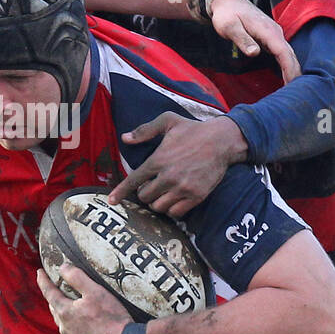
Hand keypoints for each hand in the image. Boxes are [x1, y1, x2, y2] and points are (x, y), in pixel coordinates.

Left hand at [36, 264, 129, 333]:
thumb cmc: (111, 317)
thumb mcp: (95, 291)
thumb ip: (77, 277)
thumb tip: (62, 268)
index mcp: (64, 312)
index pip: (48, 292)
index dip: (43, 281)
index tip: (39, 272)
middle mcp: (64, 327)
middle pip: (54, 308)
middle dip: (53, 296)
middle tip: (56, 287)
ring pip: (62, 322)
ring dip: (62, 311)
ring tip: (68, 304)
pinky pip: (71, 332)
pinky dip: (72, 324)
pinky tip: (81, 322)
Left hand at [107, 114, 245, 216]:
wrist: (223, 140)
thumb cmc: (194, 130)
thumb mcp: (168, 121)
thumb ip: (145, 130)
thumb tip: (125, 138)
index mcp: (158, 159)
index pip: (133, 180)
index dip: (120, 192)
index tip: (111, 201)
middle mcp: (168, 176)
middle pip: (145, 197)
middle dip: (145, 192)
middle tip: (151, 186)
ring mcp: (183, 188)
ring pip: (159, 207)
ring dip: (157, 202)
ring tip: (162, 193)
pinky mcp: (196, 196)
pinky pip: (176, 212)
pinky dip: (171, 209)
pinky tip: (173, 200)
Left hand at [209, 0, 299, 83]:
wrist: (227, 1)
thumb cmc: (226, 14)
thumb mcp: (229, 27)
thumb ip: (242, 40)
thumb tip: (255, 53)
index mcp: (267, 30)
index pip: (283, 51)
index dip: (289, 67)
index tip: (293, 81)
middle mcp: (274, 31)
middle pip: (289, 54)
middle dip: (294, 72)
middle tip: (297, 92)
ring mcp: (274, 33)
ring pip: (287, 53)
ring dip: (292, 69)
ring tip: (293, 87)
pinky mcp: (270, 36)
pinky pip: (282, 52)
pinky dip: (286, 63)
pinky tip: (286, 75)